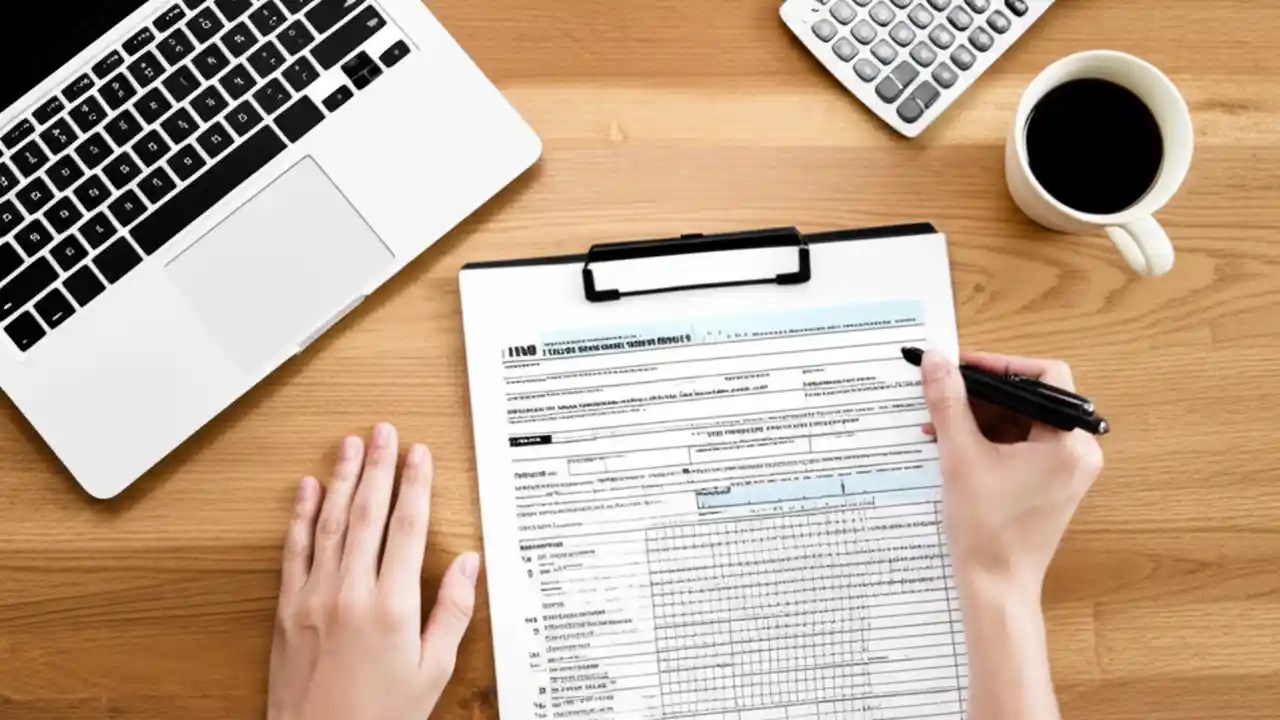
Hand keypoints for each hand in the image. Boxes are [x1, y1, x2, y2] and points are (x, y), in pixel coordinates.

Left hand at [267, 424, 480, 719]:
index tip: (419, 455)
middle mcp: (351, 593)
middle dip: (378, 467)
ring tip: (350, 445)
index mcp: (393, 606)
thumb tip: (468, 563)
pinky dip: (301, 517)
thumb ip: (451, 611)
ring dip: (341, 479)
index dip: (415, 485)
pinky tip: (308, 490)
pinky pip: (295, 551)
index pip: (407, 528)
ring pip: (331, 523)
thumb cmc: (379, 716)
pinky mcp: (288, 609)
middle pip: (368, 513)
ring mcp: (315, 598)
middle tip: (384, 432)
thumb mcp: (433, 670)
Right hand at [920, 351, 1103, 595]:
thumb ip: (948, 403)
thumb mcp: (960, 457)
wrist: (995, 586)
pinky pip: (1020, 444)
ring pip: (1021, 421)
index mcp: (1069, 443)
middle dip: (982, 394)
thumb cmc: (986, 530)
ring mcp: (1065, 469)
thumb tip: (936, 360)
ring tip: (938, 423)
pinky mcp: (1050, 482)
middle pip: (1030, 398)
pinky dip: (988, 438)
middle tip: (942, 391)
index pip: (1044, 377)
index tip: (960, 365)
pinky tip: (951, 442)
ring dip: (979, 417)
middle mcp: (1078, 452)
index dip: (1000, 364)